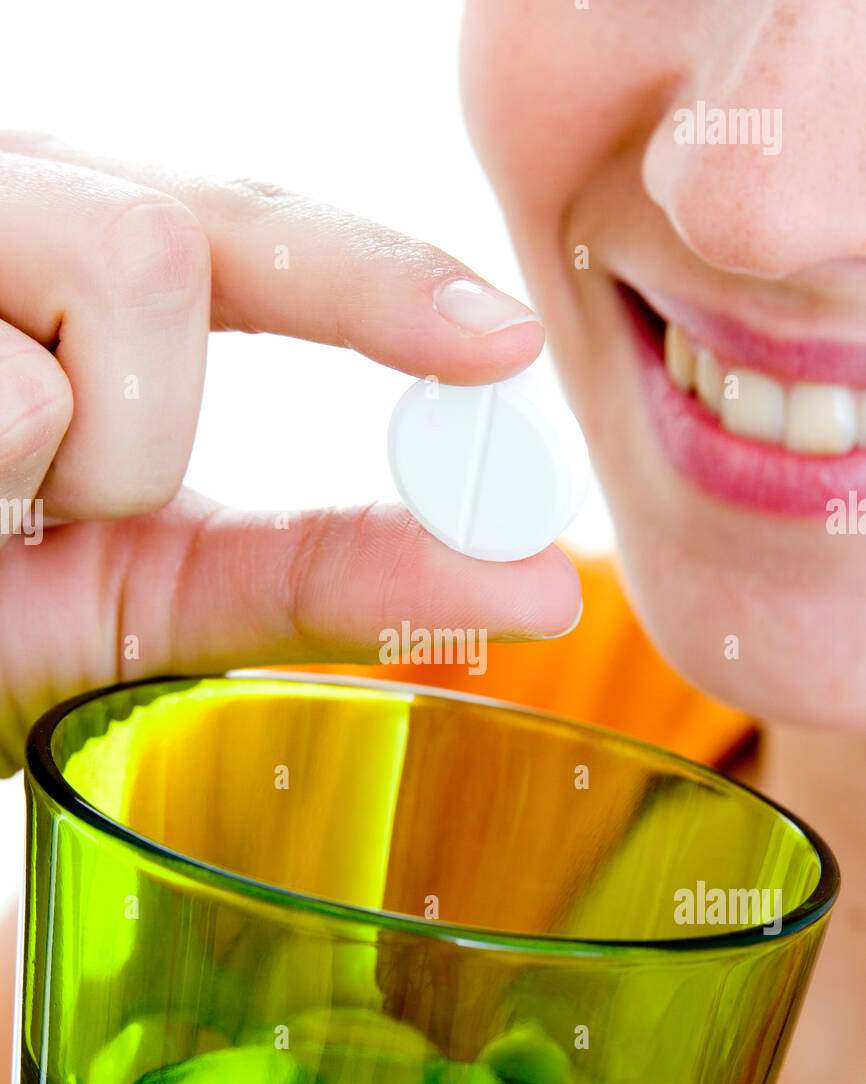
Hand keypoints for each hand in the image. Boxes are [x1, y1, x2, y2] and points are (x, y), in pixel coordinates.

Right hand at [0, 132, 580, 775]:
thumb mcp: (144, 595)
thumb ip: (321, 577)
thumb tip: (538, 584)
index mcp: (67, 265)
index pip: (247, 231)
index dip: (378, 280)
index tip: (503, 346)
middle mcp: (0, 216)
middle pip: (179, 235)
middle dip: (148, 419)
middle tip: (51, 507)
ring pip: (121, 263)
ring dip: (78, 448)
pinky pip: (16, 377)